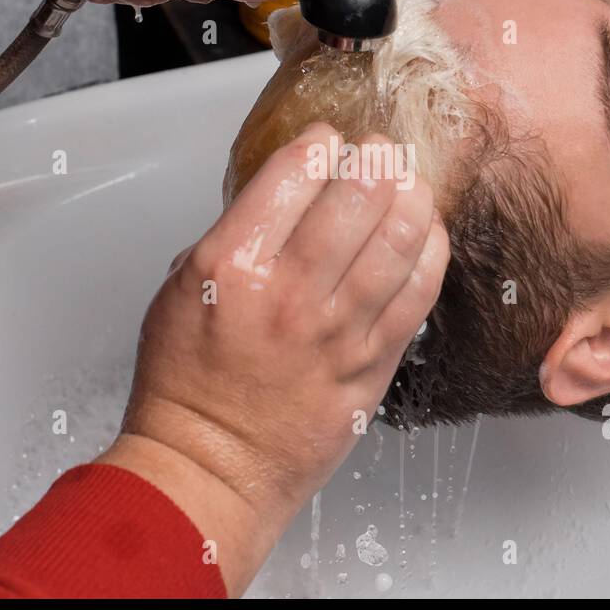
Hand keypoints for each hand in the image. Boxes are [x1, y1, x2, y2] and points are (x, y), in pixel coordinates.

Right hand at [96, 123, 449, 594]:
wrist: (208, 467)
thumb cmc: (186, 383)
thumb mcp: (180, 286)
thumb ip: (236, 236)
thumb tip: (287, 197)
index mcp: (232, 263)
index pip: (294, 174)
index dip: (319, 145)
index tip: (327, 142)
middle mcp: (289, 292)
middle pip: (359, 196)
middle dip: (376, 160)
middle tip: (379, 153)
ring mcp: (338, 331)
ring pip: (399, 239)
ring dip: (410, 198)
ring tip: (407, 186)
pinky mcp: (373, 365)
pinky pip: (419, 293)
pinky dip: (429, 252)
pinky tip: (424, 234)